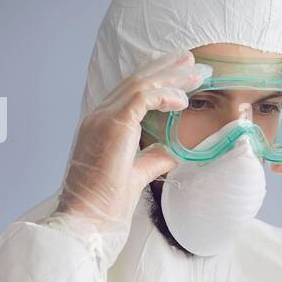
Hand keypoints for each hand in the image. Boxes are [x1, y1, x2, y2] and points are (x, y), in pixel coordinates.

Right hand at [52, 52, 209, 263]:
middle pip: (135, 82)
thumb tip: (171, 152)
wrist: (86, 221)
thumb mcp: (134, 176)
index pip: (130, 93)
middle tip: (190, 60)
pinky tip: (183, 99)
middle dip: (165, 68)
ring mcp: (102, 120)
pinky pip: (142, 98)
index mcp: (100, 126)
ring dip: (170, 76)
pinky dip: (165, 95)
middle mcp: (98, 118)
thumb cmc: (105, 206)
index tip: (179, 73)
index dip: (155, 80)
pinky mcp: (112, 127)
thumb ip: (151, 159)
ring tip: (196, 71)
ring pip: (140, 85)